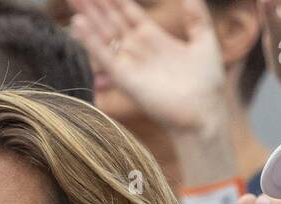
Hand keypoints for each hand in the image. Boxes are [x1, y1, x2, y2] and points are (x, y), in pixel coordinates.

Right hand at [68, 0, 228, 134]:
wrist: (204, 115)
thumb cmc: (207, 85)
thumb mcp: (205, 42)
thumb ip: (197, 17)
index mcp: (154, 38)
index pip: (128, 12)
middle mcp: (138, 49)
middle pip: (111, 21)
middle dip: (95, 4)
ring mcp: (130, 63)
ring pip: (104, 35)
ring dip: (88, 17)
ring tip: (74, 0)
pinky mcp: (126, 79)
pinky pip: (105, 57)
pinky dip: (91, 41)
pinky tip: (79, 24)